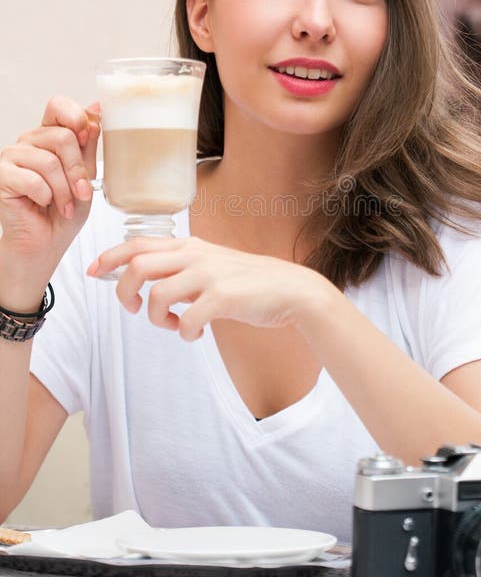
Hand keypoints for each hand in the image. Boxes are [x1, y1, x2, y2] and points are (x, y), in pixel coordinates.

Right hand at [0, 96, 99, 266]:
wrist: (45, 243)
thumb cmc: (65, 212)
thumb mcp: (85, 176)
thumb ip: (88, 145)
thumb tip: (96, 108)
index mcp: (49, 136)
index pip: (58, 106)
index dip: (76, 117)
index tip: (87, 138)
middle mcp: (29, 142)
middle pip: (62, 136)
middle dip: (77, 170)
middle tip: (81, 192)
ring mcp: (12, 157)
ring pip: (49, 161)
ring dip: (63, 190)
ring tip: (65, 206)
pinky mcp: (1, 175)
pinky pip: (32, 179)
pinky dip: (46, 197)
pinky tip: (43, 205)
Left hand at [87, 237, 330, 341]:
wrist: (291, 290)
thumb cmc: (249, 283)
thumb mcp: (212, 265)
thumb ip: (182, 269)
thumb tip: (150, 284)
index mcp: (190, 245)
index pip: (138, 243)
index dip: (109, 256)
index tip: (93, 270)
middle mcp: (195, 255)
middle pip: (137, 266)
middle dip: (123, 291)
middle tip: (132, 309)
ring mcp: (209, 275)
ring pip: (156, 295)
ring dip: (155, 318)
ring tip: (171, 325)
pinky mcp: (222, 297)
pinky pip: (185, 321)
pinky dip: (184, 333)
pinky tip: (196, 333)